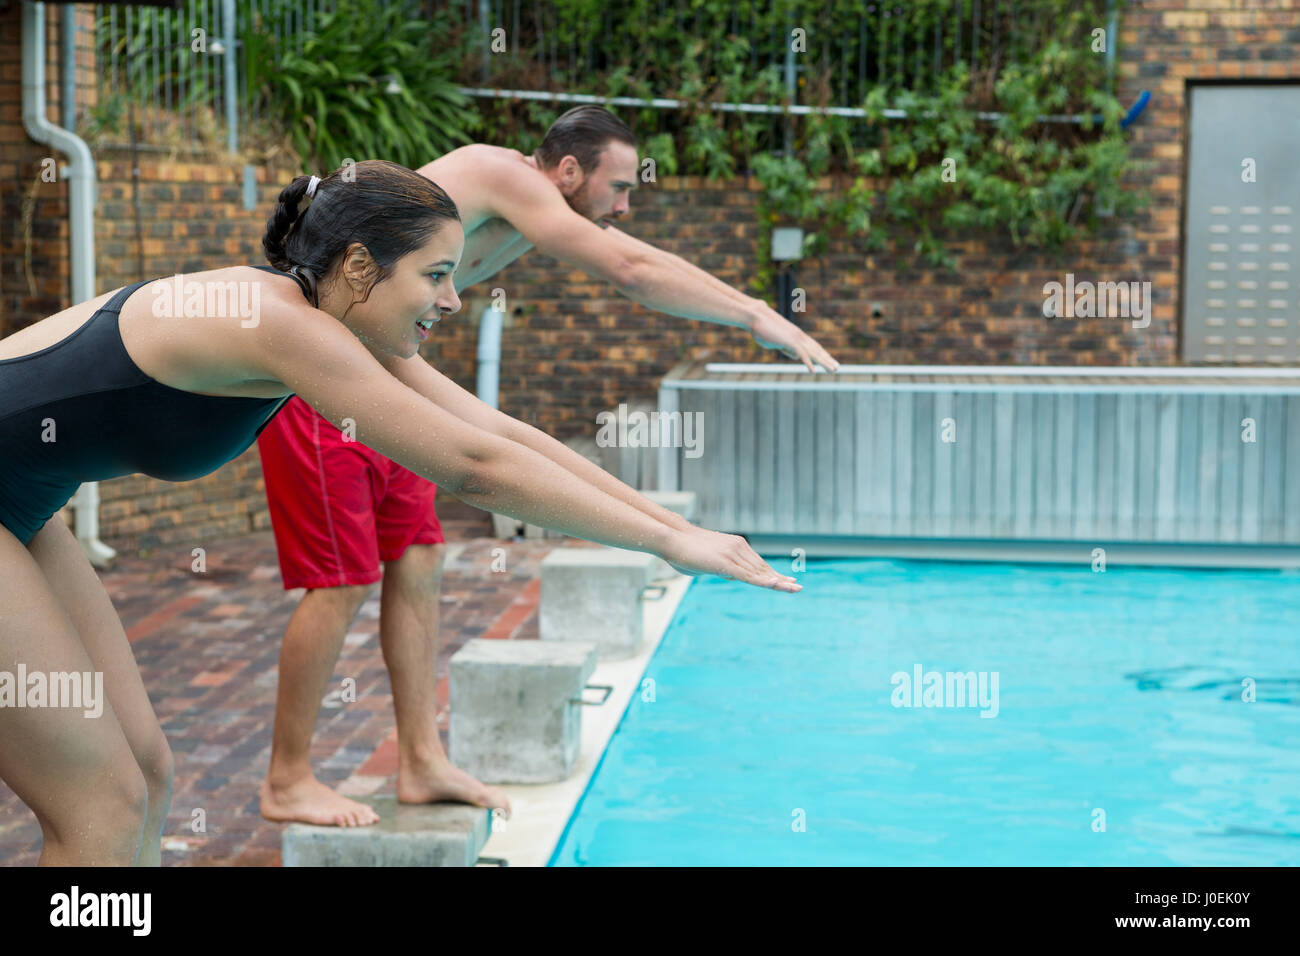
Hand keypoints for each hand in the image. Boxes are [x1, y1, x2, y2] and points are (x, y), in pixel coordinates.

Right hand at [661, 526, 801, 592]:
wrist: (672, 538)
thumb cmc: (684, 550)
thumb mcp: (708, 562)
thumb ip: (723, 568)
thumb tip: (731, 574)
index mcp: (736, 546)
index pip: (759, 563)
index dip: (773, 573)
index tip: (788, 580)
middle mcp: (739, 548)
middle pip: (763, 568)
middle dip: (781, 579)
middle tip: (798, 587)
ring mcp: (733, 554)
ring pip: (759, 572)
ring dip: (777, 582)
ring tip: (794, 589)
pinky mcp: (726, 563)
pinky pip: (748, 575)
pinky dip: (763, 581)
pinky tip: (775, 585)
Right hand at [748, 306, 840, 372]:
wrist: (755, 317)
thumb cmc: (761, 328)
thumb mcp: (776, 342)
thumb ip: (785, 347)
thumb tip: (793, 354)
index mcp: (796, 335)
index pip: (813, 346)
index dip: (821, 353)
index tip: (829, 360)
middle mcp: (799, 336)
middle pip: (816, 349)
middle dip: (827, 359)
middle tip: (837, 368)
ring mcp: (795, 338)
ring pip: (813, 353)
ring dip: (824, 362)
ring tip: (833, 370)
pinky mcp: (789, 341)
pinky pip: (802, 354)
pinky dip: (808, 363)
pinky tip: (813, 372)